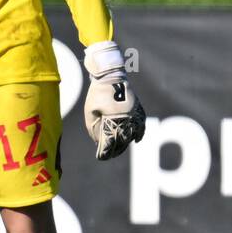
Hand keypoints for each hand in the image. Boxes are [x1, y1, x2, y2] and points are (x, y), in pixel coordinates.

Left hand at [82, 40, 145, 160]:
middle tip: (110, 155)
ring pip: (133, 134)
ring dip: (126, 143)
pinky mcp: (138, 109)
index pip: (109, 141)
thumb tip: (98, 142)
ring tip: (120, 149)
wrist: (111, 75)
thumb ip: (92, 128)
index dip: (105, 151)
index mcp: (112, 119)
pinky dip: (139, 133)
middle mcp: (126, 118)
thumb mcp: (90, 111)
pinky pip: (141, 125)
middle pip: (122, 140)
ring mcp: (134, 113)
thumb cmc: (97, 93)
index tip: (101, 156)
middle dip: (115, 149)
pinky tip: (136, 140)